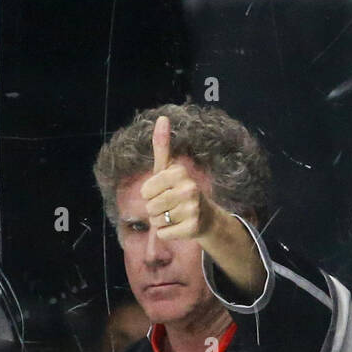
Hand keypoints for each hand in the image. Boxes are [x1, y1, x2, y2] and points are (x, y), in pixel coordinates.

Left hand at [139, 116, 215, 240]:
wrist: (205, 217)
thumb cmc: (180, 191)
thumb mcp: (169, 169)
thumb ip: (162, 146)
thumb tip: (161, 117)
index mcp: (179, 173)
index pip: (145, 191)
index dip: (150, 194)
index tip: (163, 192)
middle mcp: (188, 189)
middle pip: (150, 207)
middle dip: (155, 210)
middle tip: (170, 207)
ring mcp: (191, 209)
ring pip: (156, 221)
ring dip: (161, 221)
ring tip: (174, 216)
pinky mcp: (192, 228)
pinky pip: (163, 234)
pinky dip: (167, 233)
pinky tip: (178, 227)